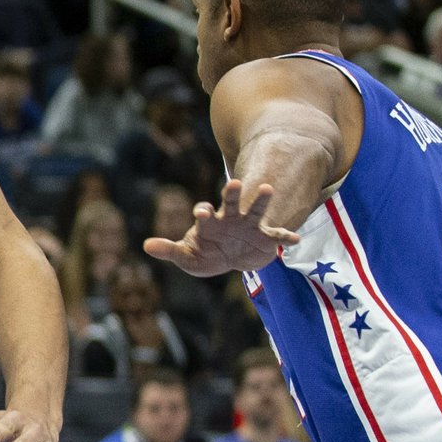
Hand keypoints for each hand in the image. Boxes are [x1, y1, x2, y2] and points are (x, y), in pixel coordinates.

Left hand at [142, 176, 299, 277]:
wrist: (231, 259)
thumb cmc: (205, 254)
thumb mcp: (186, 256)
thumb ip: (169, 250)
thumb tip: (146, 245)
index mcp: (208, 223)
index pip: (204, 213)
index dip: (202, 212)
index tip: (201, 213)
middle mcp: (229, 218)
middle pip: (229, 202)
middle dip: (230, 193)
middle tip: (232, 181)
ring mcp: (248, 225)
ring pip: (254, 209)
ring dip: (260, 199)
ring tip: (268, 188)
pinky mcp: (265, 236)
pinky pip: (276, 235)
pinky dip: (285, 237)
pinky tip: (295, 240)